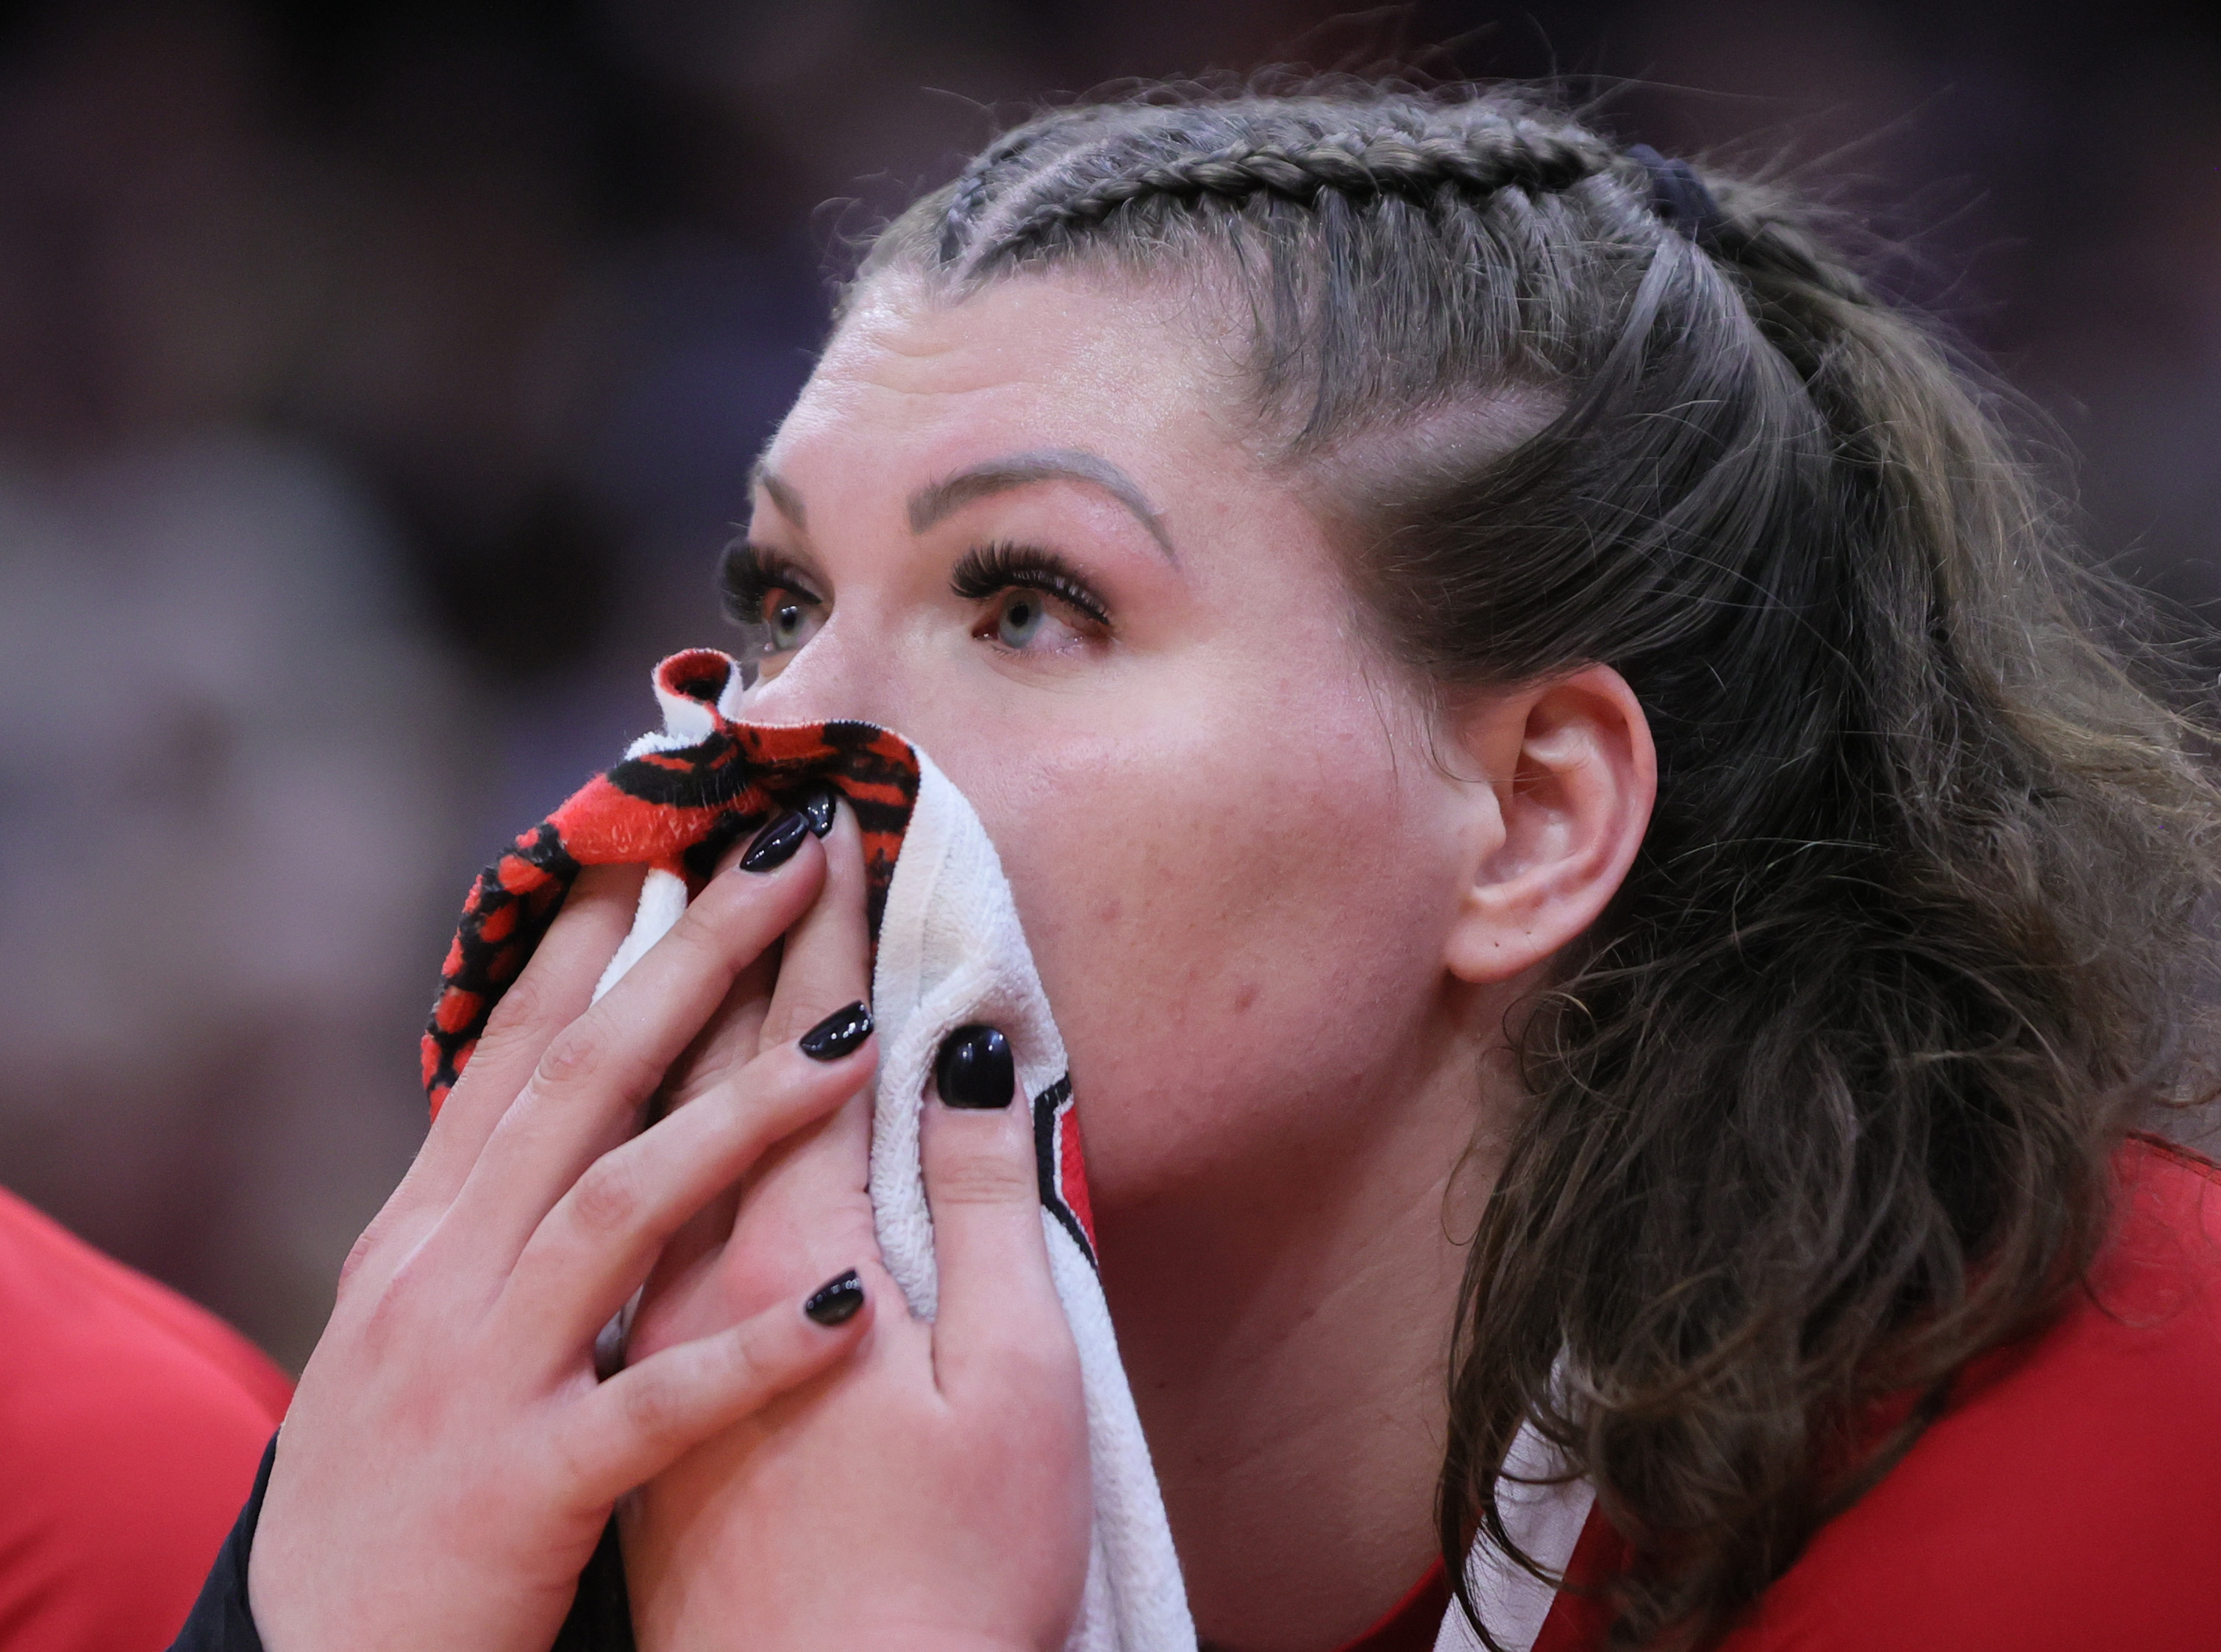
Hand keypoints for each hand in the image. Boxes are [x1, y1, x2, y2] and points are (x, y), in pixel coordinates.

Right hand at [250, 822, 880, 1651]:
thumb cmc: (392, 1488)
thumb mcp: (410, 1322)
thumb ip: (484, 1209)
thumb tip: (562, 1091)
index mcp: (423, 1236)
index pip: (518, 1053)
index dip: (594, 937)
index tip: (668, 830)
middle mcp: (442, 1279)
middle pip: (580, 1085)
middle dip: (692, 960)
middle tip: (793, 858)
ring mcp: (480, 1377)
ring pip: (618, 1212)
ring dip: (739, 1116)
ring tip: (855, 1040)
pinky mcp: (525, 1488)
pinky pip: (655, 1405)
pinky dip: (752, 1353)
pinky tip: (850, 1306)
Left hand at [622, 805, 1092, 1651]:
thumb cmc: (945, 1580)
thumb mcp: (1013, 1395)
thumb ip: (991, 1208)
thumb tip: (972, 1051)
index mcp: (794, 1256)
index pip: (808, 1047)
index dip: (824, 931)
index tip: (828, 824)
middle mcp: (690, 1273)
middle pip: (693, 1060)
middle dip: (723, 932)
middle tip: (739, 827)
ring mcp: (632, 1331)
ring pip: (614, 1124)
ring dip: (637, 1005)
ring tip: (641, 913)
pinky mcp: (608, 1385)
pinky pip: (581, 1207)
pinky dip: (586, 1117)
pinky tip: (582, 1088)